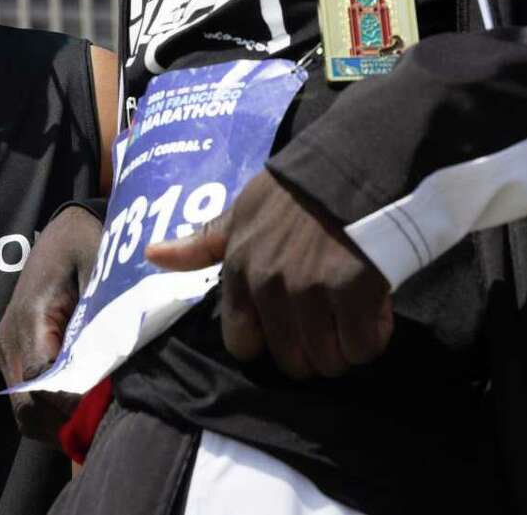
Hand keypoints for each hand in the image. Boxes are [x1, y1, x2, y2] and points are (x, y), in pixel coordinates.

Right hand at [0, 205, 102, 443]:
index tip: (106, 411)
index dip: (73, 406)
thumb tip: (115, 365)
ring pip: (25, 411)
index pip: (42, 382)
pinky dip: (53, 412)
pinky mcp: (14, 353)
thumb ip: (104, 316)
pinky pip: (28, 397)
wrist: (63, 229)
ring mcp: (8, 349)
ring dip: (59, 423)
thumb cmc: (86, 244)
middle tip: (106, 425)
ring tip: (97, 419)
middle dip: (65, 424)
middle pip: (28, 407)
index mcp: (31, 317)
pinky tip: (85, 406)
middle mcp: (10, 339)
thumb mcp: (100, 271)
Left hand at [146, 170, 393, 379]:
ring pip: (328, 361)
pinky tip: (373, 305)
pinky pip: (362, 347)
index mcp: (239, 270)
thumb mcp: (241, 212)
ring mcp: (311, 290)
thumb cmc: (296, 192)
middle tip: (330, 318)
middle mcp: (269, 285)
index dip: (269, 341)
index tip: (288, 322)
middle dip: (314, 351)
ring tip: (352, 311)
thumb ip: (203, 244)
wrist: (352, 165)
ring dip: (345, 347)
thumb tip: (152, 255)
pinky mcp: (353, 291)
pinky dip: (372, 335)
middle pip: (292, 361)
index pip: (242, 343)